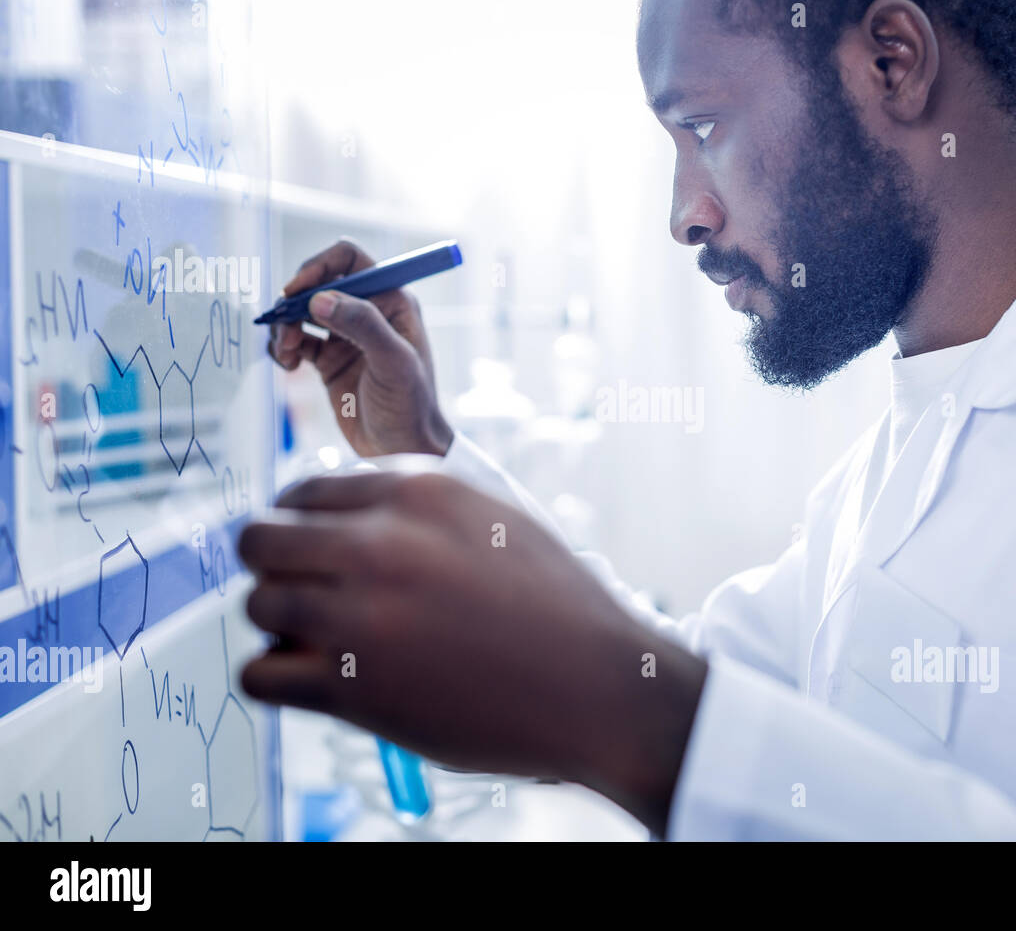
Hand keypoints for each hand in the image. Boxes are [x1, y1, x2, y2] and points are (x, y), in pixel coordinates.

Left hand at [236, 471, 706, 834]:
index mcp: (418, 491)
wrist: (598, 686)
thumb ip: (420, 507)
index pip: (306, 487)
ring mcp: (360, 614)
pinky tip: (314, 680)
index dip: (299, 520)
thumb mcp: (497, 518)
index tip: (308, 547)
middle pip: (261, 537)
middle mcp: (380, 542)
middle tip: (297, 590)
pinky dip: (276, 677)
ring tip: (319, 641)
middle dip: (271, 563)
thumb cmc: (558, 607)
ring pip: (256, 603)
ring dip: (278, 623)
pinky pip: (259, 673)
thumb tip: (346, 514)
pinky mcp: (352, 687)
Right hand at [268, 239, 452, 456]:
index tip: (298, 290)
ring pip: (302, 311)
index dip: (319, 266)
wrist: (403, 450)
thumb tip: (319, 299)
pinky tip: (286, 365)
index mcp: (392, 301)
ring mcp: (346, 335)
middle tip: (285, 329)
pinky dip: (283, 346)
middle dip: (295, 301)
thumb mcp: (393, 362)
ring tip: (286, 353)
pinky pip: (296, 339)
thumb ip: (361, 325)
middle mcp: (368, 312)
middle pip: (318, 283)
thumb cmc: (411, 405)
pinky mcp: (329, 359)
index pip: (349, 258)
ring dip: (285, 326)